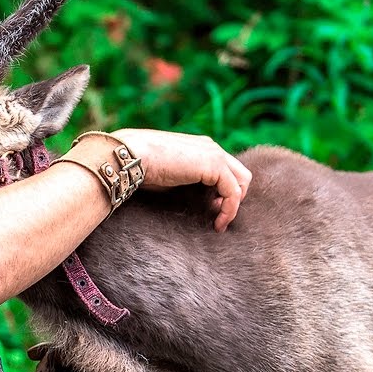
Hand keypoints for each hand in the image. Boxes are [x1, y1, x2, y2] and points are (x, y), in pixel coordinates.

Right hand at [110, 128, 252, 231]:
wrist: (130, 157)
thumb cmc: (141, 168)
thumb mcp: (169, 176)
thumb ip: (186, 182)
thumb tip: (192, 199)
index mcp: (200, 148)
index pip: (226, 170)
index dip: (224, 192)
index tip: (211, 212)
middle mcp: (211, 148)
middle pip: (241, 175)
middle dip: (234, 198)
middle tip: (218, 217)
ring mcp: (215, 154)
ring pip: (242, 183)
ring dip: (233, 206)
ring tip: (218, 224)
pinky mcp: (214, 165)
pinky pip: (233, 192)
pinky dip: (229, 210)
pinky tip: (217, 223)